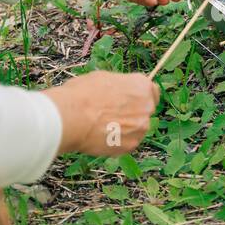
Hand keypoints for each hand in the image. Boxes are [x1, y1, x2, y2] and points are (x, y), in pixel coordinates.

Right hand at [45, 70, 159, 154]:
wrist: (71, 118)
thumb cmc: (82, 94)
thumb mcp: (102, 78)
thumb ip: (119, 86)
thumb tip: (119, 91)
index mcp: (142, 86)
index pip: (152, 91)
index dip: (141, 96)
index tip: (133, 100)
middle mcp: (146, 107)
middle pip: (145, 111)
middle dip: (132, 113)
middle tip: (112, 114)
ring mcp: (140, 128)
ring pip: (136, 129)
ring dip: (125, 128)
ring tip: (103, 127)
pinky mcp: (131, 146)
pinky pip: (126, 143)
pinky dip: (117, 141)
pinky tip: (101, 137)